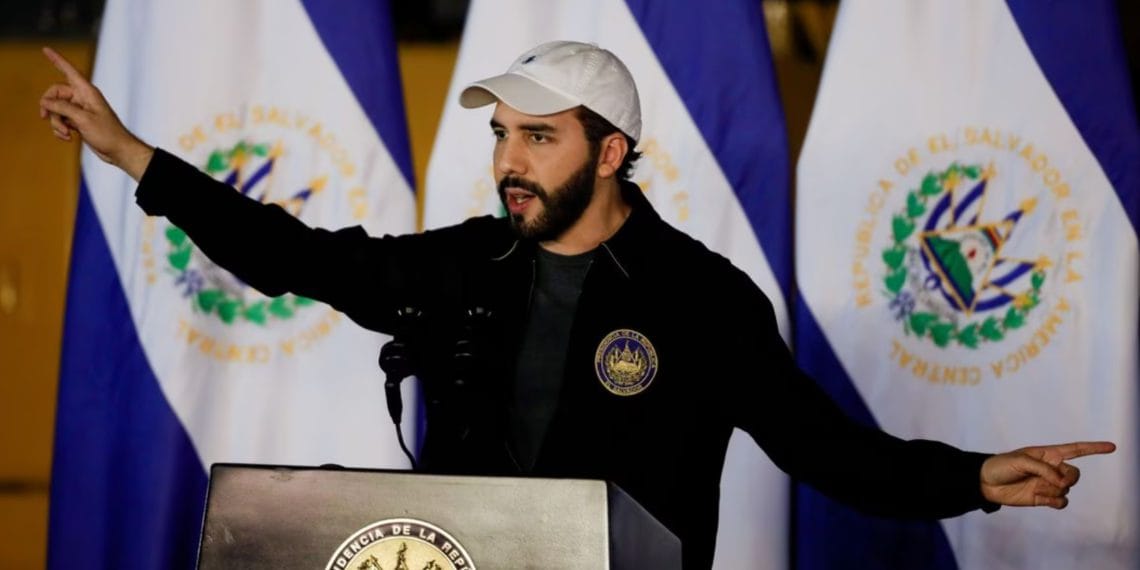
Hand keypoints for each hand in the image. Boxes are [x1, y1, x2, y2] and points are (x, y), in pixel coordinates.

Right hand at [38, 46, 153, 179]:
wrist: (119, 151)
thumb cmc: (107, 134)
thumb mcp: (82, 119)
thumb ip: (62, 108)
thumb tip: (45, 101)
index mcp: (87, 92)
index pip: (69, 71)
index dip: (57, 60)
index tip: (45, 49)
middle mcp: (83, 98)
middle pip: (55, 94)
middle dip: (49, 107)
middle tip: (45, 117)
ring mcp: (80, 110)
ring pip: (56, 110)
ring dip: (56, 122)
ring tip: (66, 133)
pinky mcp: (78, 122)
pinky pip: (61, 120)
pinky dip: (60, 129)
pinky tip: (68, 138)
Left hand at [980, 441, 1114, 508]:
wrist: (986, 483)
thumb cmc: (1001, 465)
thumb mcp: (1020, 461)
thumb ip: (1043, 469)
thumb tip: (1060, 482)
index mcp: (1047, 454)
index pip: (1075, 450)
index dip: (1094, 448)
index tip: (1112, 447)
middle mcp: (1052, 469)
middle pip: (1075, 474)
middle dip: (1066, 478)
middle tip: (1050, 480)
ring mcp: (1048, 484)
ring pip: (1066, 489)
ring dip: (1052, 489)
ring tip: (1033, 486)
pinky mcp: (1044, 498)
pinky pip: (1061, 502)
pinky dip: (1053, 501)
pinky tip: (1038, 497)